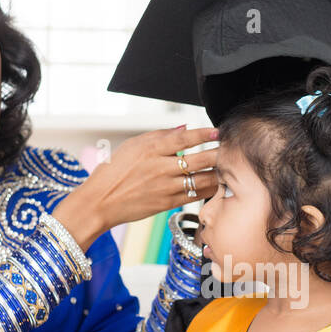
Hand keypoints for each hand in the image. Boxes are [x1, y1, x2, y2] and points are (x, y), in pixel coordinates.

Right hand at [81, 126, 220, 229]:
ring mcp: (165, 187)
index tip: (218, 131)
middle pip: (200, 159)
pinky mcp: (167, 203)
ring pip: (202, 179)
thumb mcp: (132, 145)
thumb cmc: (114, 170)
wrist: (101, 201)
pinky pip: (195, 195)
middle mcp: (160, 168)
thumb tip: (184, 128)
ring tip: (225, 167)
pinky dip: (207, 189)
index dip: (205, 134)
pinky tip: (214, 183)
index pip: (185, 138)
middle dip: (219, 154)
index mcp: (151, 149)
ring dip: (217, 173)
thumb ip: (159, 135)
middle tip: (229, 150)